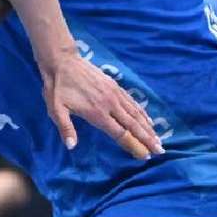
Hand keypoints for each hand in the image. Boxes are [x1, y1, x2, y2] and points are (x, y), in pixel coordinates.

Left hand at [41, 53, 162, 158]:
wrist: (63, 61)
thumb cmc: (58, 88)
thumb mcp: (55, 109)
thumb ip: (65, 127)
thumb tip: (71, 146)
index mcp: (97, 113)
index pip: (120, 133)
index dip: (133, 145)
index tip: (145, 155)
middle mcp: (110, 104)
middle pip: (133, 125)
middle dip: (147, 138)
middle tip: (160, 151)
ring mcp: (114, 94)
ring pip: (135, 113)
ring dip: (148, 127)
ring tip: (158, 139)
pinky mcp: (115, 86)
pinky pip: (132, 102)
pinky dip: (142, 112)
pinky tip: (148, 119)